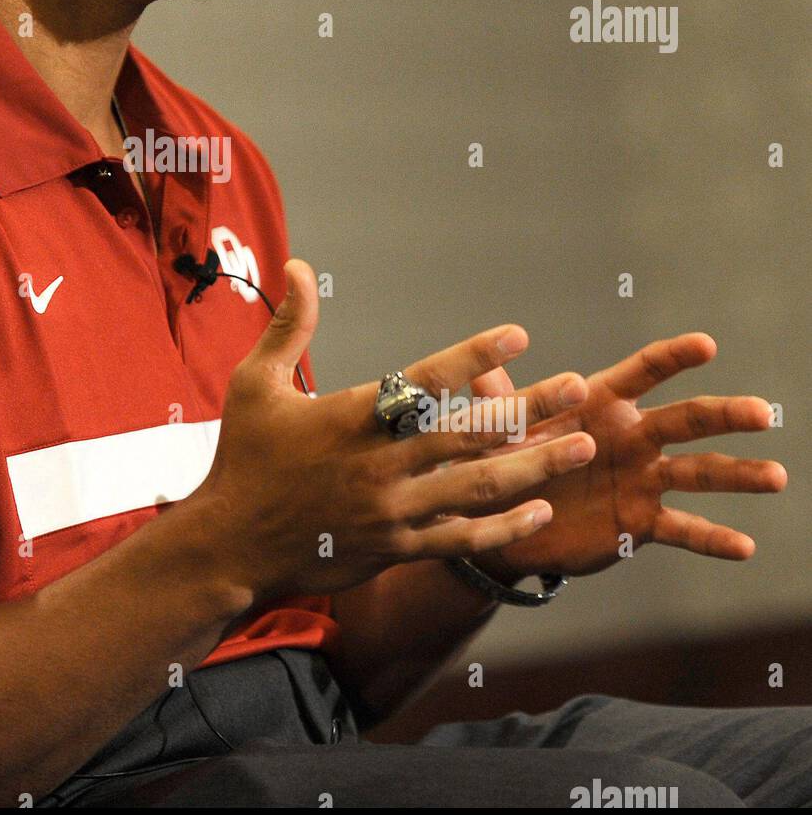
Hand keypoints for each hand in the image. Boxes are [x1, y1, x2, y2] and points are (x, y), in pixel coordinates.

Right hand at [191, 259, 595, 602]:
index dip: (475, 356)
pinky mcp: (396, 548)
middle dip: (530, 408)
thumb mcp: (255, 384)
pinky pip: (462, 539)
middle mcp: (380, 463)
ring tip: (585, 446)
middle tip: (579, 387)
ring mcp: (392, 510)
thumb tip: (296, 266)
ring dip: (537, 466)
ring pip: (479, 487)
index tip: (518, 335)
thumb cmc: (243, 458)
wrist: (230, 546)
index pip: (425, 380)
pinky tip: (541, 510)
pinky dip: (505, 526)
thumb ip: (288, 326)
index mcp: (351, 417)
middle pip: (469, 433)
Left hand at [461, 334, 784, 580]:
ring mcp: (642, 479)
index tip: (707, 344)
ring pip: (699, 473)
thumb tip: (477, 359)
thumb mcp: (495, 428)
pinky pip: (684, 529)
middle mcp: (631, 437)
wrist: (503, 523)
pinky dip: (714, 538)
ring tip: (777, 475)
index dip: (673, 358)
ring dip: (739, 474)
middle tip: (762, 411)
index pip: (642, 373)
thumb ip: (493, 396)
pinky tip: (746, 547)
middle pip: (685, 420)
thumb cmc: (503, 458)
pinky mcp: (642, 522)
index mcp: (600, 404)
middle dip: (724, 414)